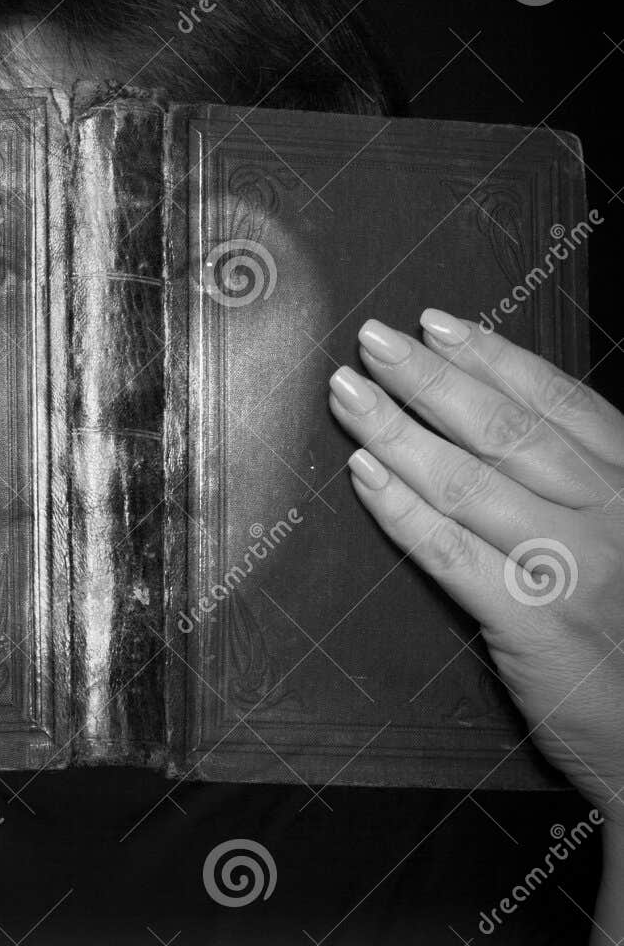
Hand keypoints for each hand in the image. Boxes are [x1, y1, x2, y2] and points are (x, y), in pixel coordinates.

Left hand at [328, 309, 623, 823]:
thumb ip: (584, 490)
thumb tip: (496, 422)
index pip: (559, 403)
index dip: (493, 357)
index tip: (435, 323)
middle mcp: (609, 516)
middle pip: (504, 430)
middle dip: (430, 378)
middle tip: (372, 341)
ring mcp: (573, 567)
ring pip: (468, 481)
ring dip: (397, 430)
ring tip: (348, 395)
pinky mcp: (535, 621)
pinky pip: (450, 551)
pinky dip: (400, 507)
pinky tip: (363, 474)